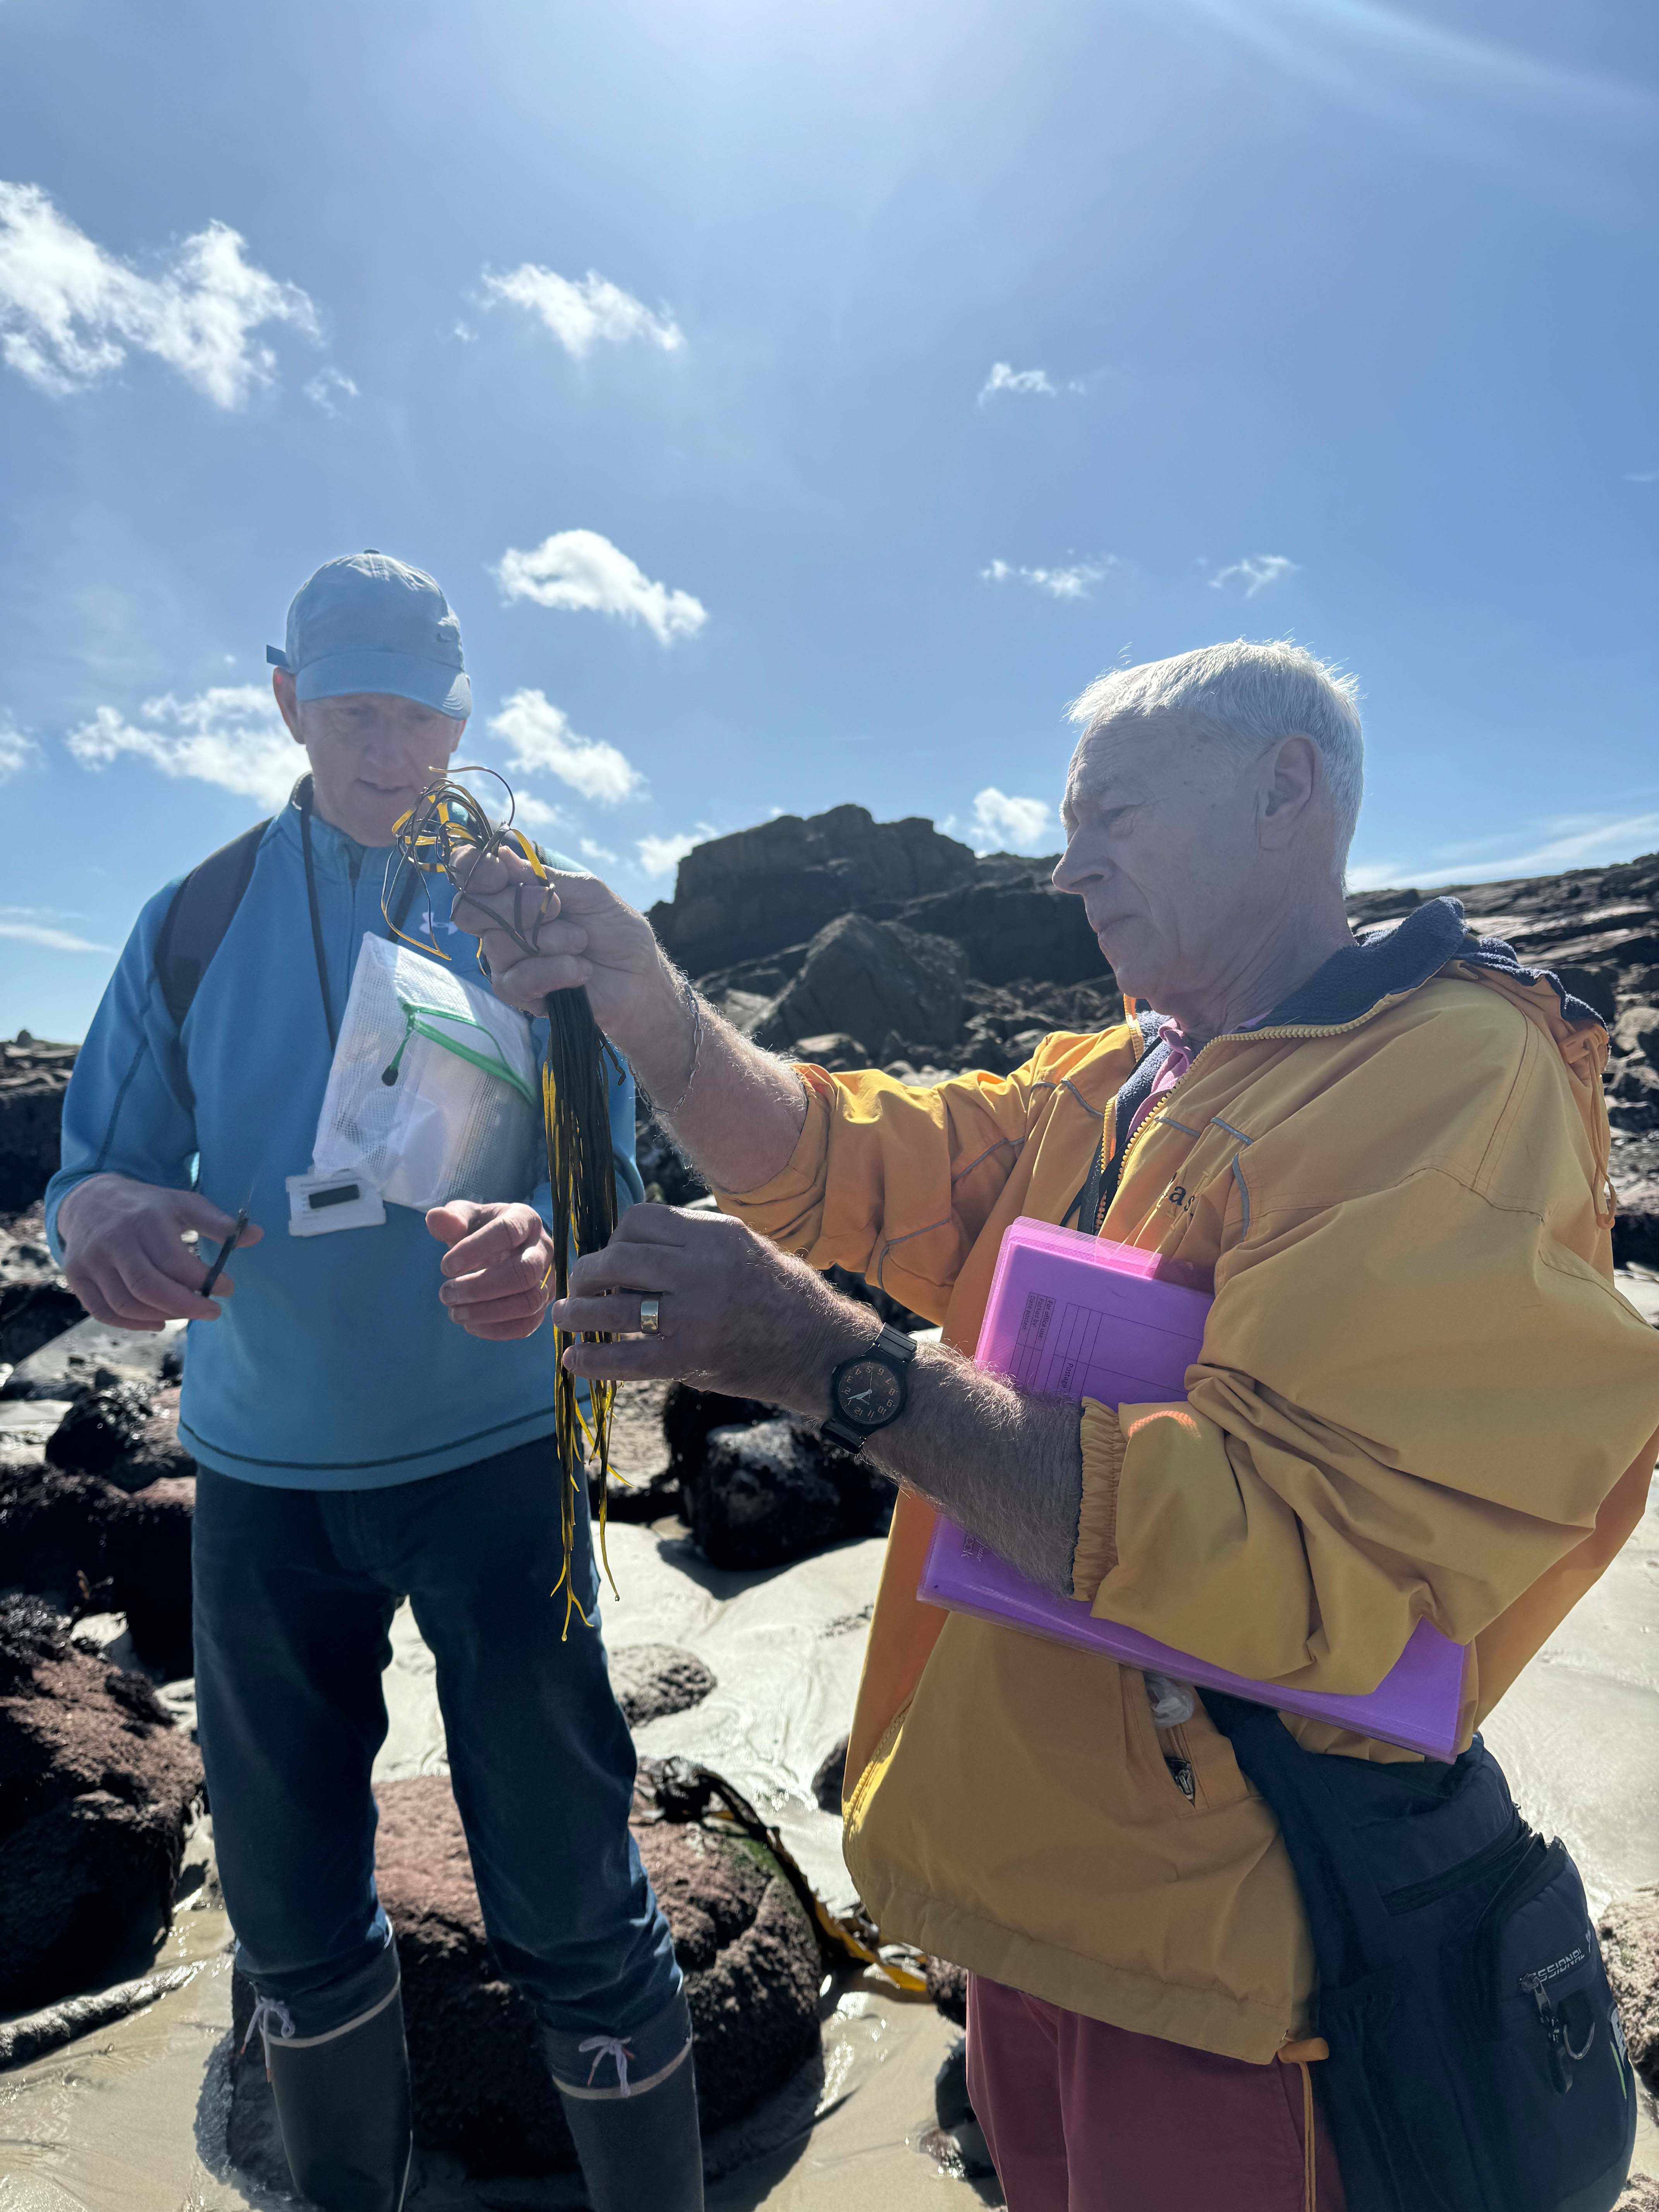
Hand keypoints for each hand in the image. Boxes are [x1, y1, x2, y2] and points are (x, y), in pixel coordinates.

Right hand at [57, 1173, 263, 1330]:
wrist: (90, 1200)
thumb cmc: (146, 1206)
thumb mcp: (183, 1203)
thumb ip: (217, 1222)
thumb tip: (257, 1235)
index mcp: (145, 1220)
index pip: (177, 1262)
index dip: (205, 1281)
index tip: (227, 1287)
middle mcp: (114, 1241)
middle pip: (149, 1288)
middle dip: (186, 1306)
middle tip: (213, 1312)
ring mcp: (91, 1261)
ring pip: (125, 1304)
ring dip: (161, 1316)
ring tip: (187, 1313)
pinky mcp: (76, 1276)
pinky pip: (102, 1311)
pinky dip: (131, 1324)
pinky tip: (159, 1321)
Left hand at [428, 1200, 556, 1340]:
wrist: (502, 1247)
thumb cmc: (482, 1230)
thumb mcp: (466, 1218)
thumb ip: (452, 1218)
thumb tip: (435, 1218)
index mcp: (525, 1219)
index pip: (508, 1232)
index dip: (476, 1249)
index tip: (445, 1267)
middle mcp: (543, 1249)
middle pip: (524, 1272)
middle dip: (480, 1288)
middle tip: (446, 1294)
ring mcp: (547, 1279)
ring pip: (529, 1302)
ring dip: (488, 1312)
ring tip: (455, 1313)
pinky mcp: (543, 1304)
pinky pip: (529, 1324)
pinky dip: (497, 1330)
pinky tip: (470, 1326)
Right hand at [447, 848, 676, 1049]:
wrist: (638, 977)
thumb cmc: (616, 930)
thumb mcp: (590, 892)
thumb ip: (547, 878)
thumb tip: (505, 856)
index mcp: (515, 890)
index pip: (471, 874)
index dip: (475, 869)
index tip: (501, 874)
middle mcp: (501, 922)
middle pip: (470, 911)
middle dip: (516, 907)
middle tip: (559, 909)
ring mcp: (506, 958)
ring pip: (498, 945)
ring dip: (550, 941)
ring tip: (581, 944)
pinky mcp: (518, 992)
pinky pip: (516, 980)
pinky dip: (554, 971)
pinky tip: (581, 970)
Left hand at [547, 1205, 872, 1408]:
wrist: (821, 1347)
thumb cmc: (784, 1295)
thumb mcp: (746, 1247)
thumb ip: (697, 1243)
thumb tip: (637, 1245)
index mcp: (715, 1234)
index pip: (641, 1220)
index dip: (615, 1236)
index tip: (611, 1254)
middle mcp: (701, 1269)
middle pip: (620, 1259)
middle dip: (588, 1272)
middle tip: (576, 1285)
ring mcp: (695, 1314)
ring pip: (616, 1306)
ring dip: (580, 1313)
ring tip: (564, 1316)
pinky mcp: (691, 1357)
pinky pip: (629, 1357)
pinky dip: (595, 1361)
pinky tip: (574, 1361)